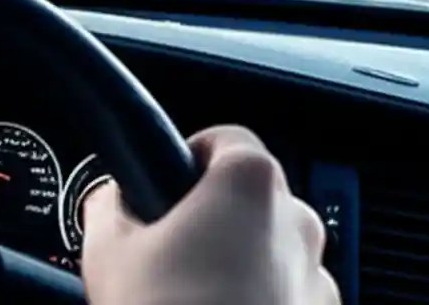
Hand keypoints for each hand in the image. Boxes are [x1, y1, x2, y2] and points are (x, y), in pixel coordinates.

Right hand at [81, 126, 338, 304]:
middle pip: (249, 199)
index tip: (162, 188)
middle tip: (166, 254)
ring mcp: (319, 280)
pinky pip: (287, 300)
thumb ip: (109, 205)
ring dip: (238, 268)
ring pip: (271, 254)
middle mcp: (299, 224)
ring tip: (191, 301)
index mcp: (250, 184)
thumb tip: (111, 200)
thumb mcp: (108, 252)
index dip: (185, 158)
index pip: (222, 139)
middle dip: (210, 220)